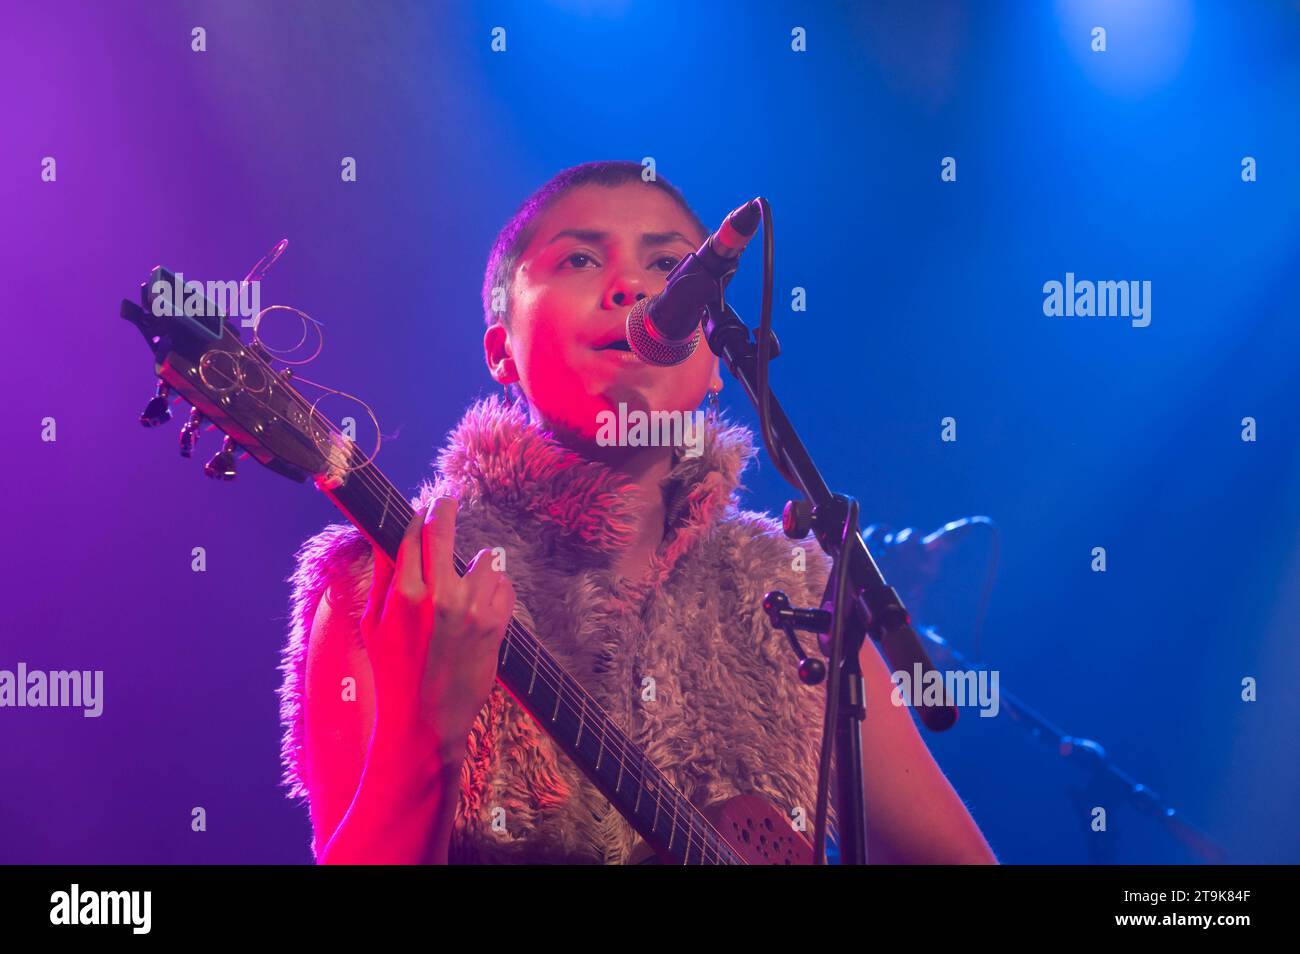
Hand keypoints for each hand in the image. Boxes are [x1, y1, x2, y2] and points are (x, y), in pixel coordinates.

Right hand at [360, 496, 515, 760]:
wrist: (423, 722)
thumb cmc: (392, 672)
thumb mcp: (373, 624)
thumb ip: (382, 578)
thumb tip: (388, 539)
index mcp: (402, 594)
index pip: (413, 535)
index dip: (420, 515)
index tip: (426, 506)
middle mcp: (438, 596)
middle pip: (445, 531)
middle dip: (445, 510)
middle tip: (447, 502)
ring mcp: (471, 610)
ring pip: (486, 558)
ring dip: (479, 563)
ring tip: (470, 578)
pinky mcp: (496, 626)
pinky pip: (505, 586)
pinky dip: (498, 588)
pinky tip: (484, 602)